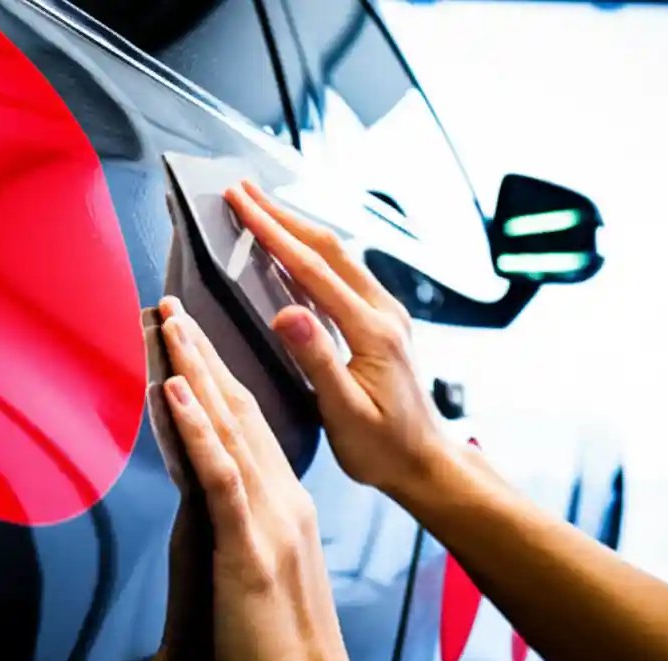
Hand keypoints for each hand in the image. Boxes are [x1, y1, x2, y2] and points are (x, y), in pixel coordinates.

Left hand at [157, 297, 382, 660]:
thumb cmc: (271, 648)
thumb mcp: (253, 572)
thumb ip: (241, 529)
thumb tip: (225, 505)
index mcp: (280, 505)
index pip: (244, 424)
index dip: (214, 377)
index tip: (188, 337)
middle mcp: (280, 500)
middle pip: (237, 411)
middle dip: (201, 355)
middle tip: (171, 305)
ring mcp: (267, 521)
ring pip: (229, 429)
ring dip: (195, 370)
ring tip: (168, 322)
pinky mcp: (249, 549)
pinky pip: (220, 476)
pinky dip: (197, 429)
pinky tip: (177, 389)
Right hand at [224, 182, 448, 497]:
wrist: (426, 463)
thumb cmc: (384, 448)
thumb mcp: (345, 412)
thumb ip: (316, 359)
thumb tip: (285, 311)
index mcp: (371, 331)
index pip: (313, 270)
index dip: (273, 233)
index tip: (241, 205)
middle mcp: (382, 313)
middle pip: (327, 249)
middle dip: (281, 216)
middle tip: (242, 190)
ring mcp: (385, 315)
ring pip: (337, 256)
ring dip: (297, 229)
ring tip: (261, 210)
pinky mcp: (381, 324)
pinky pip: (343, 275)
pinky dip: (312, 254)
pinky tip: (293, 253)